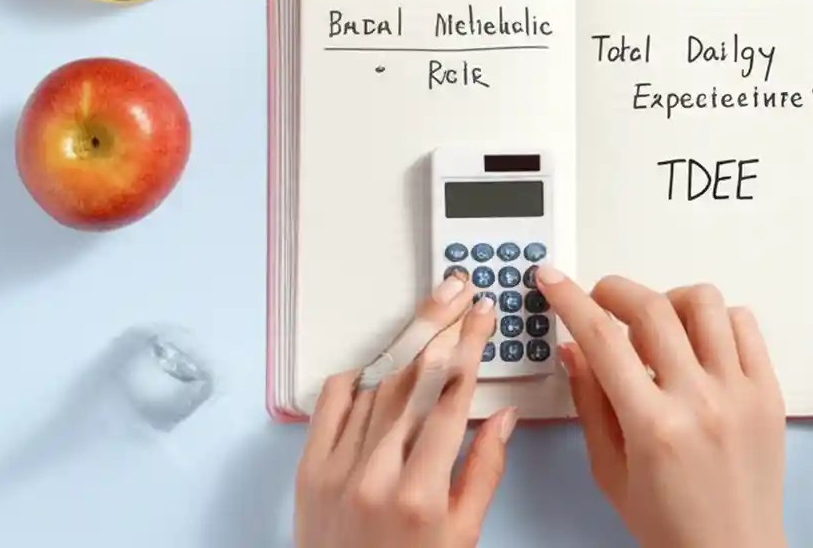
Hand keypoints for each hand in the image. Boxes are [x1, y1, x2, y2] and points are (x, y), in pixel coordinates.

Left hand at [294, 277, 517, 547]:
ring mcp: (337, 468)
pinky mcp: (309, 468)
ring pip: (376, 383)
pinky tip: (377, 358)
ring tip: (428, 310)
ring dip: (404, 341)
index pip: (452, 396)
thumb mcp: (464, 535)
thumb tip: (502, 417)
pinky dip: (357, 375)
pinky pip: (332, 403)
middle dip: (440, 324)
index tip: (483, 316)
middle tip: (458, 290)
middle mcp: (375, 474)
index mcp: (421, 491)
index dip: (470, 346)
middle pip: (413, 376)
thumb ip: (484, 471)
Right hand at [535, 267, 786, 547]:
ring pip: (705, 303)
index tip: (553, 279)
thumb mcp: (609, 471)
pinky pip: (745, 325)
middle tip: (600, 300)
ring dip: (669, 300)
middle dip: (614, 290)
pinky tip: (698, 343)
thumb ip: (590, 403)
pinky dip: (714, 320)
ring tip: (656, 325)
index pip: (602, 339)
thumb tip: (573, 348)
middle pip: (652, 308)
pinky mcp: (769, 392)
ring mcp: (741, 392)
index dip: (570, 299)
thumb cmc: (669, 524)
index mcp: (653, 426)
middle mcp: (700, 401)